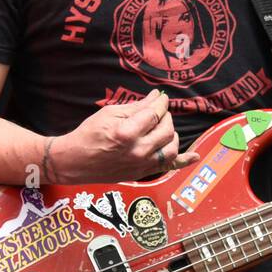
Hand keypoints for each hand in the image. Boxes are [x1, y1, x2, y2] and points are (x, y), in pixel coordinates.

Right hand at [46, 89, 199, 182]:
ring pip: (171, 147)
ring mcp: (142, 165)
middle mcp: (138, 151)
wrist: (75, 161)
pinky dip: (184, 162)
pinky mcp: (142, 174)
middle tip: (157, 111)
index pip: (155, 114)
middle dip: (165, 116)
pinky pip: (169, 167)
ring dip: (172, 133)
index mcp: (127, 133)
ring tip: (162, 127)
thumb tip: (156, 97)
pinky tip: (196, 156)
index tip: (161, 97)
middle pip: (166, 129)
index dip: (160, 103)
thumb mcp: (110, 114)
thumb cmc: (89, 134)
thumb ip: (136, 107)